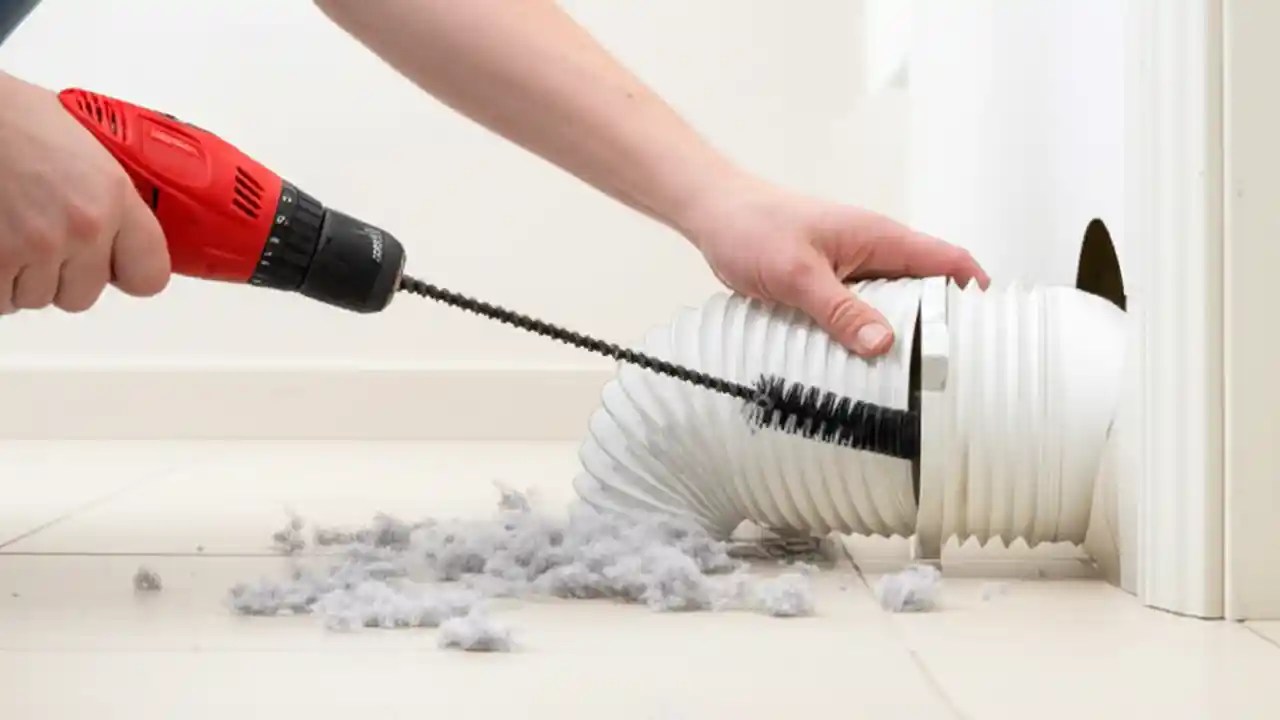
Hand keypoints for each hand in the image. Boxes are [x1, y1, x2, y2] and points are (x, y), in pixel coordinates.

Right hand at [0, 73, 169, 314]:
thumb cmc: (6, 115)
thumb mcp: (77, 140)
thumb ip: (102, 192)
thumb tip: (117, 227)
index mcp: (112, 194)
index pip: (149, 275)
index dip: (126, 273)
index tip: (112, 265)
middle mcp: (82, 226)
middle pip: (83, 295)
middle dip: (59, 274)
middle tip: (35, 233)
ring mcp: (35, 246)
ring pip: (34, 298)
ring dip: (17, 274)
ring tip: (4, 226)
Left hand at [680, 175, 989, 357]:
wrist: (715, 214)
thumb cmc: (754, 227)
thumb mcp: (799, 275)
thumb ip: (840, 311)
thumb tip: (883, 345)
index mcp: (880, 237)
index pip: (947, 260)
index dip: (974, 291)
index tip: (986, 329)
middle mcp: (873, 252)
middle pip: (924, 291)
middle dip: (935, 327)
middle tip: (940, 370)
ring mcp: (852, 269)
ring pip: (890, 306)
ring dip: (895, 334)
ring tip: (902, 376)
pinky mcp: (830, 284)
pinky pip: (859, 312)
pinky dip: (863, 334)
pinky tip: (857, 362)